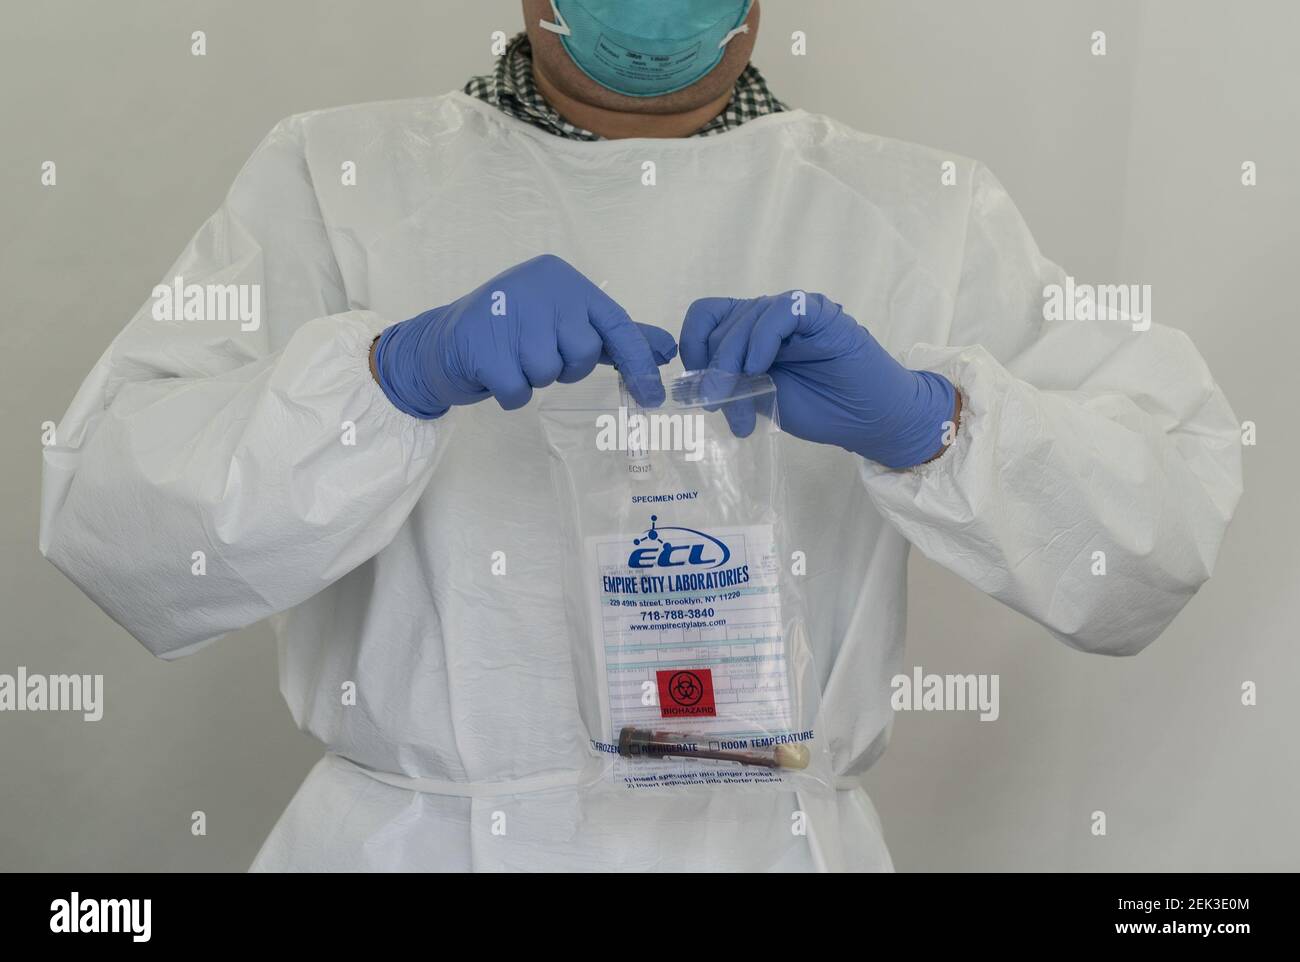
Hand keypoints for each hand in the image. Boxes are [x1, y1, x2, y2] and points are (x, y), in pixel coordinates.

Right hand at [373, 254, 675, 417]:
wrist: (444, 342)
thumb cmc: (514, 333)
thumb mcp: (568, 324)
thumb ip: (616, 335)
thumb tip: (667, 349)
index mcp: (564, 280)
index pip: (615, 323)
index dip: (637, 362)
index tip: (653, 396)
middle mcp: (540, 287)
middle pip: (581, 353)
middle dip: (564, 367)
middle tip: (537, 355)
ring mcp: (508, 313)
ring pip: (548, 374)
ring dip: (533, 379)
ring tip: (512, 359)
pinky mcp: (483, 346)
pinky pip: (518, 391)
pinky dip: (510, 393)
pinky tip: (495, 373)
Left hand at [680, 292, 956, 467]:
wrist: (869, 419)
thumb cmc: (820, 409)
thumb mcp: (761, 400)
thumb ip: (732, 385)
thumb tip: (694, 384)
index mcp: (750, 332)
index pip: (705, 317)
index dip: (692, 346)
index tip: (696, 385)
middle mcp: (768, 316)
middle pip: (720, 324)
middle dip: (714, 370)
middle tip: (720, 408)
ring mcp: (794, 312)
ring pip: (745, 319)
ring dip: (733, 365)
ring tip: (741, 408)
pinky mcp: (819, 312)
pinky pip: (780, 312)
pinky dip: (761, 339)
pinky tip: (758, 368)